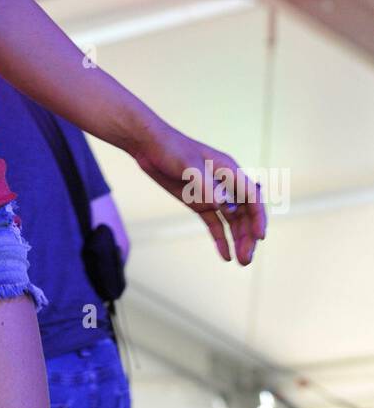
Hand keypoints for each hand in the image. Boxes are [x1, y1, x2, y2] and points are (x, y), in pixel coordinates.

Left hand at [132, 124, 266, 265]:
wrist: (148, 146)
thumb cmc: (171, 149)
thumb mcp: (189, 166)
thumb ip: (209, 186)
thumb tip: (226, 206)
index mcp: (229, 171)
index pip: (252, 197)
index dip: (258, 217)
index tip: (259, 237)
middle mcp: (226, 184)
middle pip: (245, 213)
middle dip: (248, 236)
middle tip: (246, 258)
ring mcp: (213, 194)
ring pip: (232, 221)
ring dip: (238, 240)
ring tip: (241, 261)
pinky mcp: (199, 202)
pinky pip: (214, 223)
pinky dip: (221, 239)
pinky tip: (225, 256)